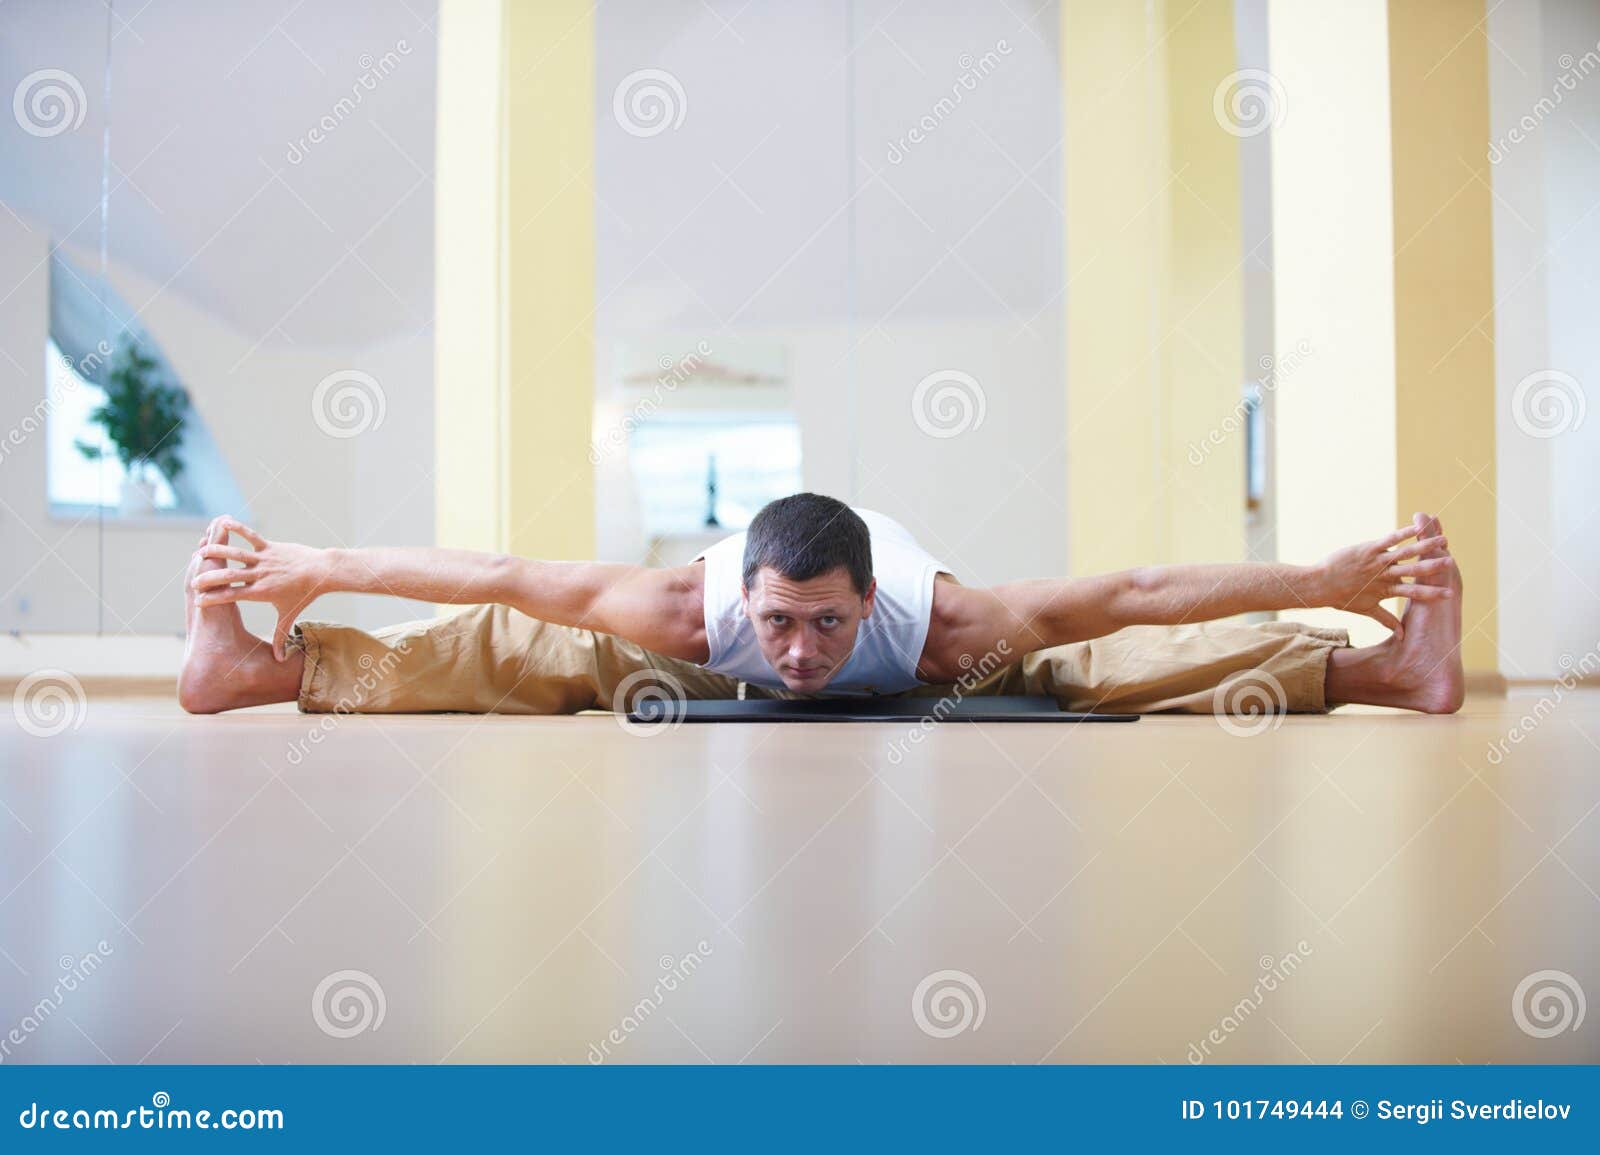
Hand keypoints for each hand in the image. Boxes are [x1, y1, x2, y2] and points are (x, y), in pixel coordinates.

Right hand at [191, 517, 333, 659]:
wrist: (322, 572)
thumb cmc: (305, 595)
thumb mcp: (289, 615)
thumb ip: (281, 636)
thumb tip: (279, 659)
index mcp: (261, 592)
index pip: (232, 596)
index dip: (214, 599)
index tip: (197, 602)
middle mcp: (260, 575)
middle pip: (229, 576)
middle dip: (209, 579)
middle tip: (193, 582)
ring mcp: (265, 559)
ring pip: (237, 554)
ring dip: (217, 552)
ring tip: (199, 552)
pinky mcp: (270, 547)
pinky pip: (251, 536)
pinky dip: (238, 529)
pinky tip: (222, 522)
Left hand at [1316, 523, 1453, 636]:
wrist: (1318, 585)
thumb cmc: (1341, 598)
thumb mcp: (1366, 610)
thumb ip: (1387, 621)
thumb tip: (1403, 636)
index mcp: (1386, 590)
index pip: (1414, 592)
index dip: (1432, 594)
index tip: (1451, 595)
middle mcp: (1384, 576)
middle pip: (1413, 571)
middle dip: (1433, 568)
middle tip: (1452, 563)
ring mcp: (1376, 562)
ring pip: (1405, 554)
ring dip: (1424, 547)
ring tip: (1443, 540)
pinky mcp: (1368, 550)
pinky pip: (1388, 540)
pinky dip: (1403, 534)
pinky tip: (1416, 527)